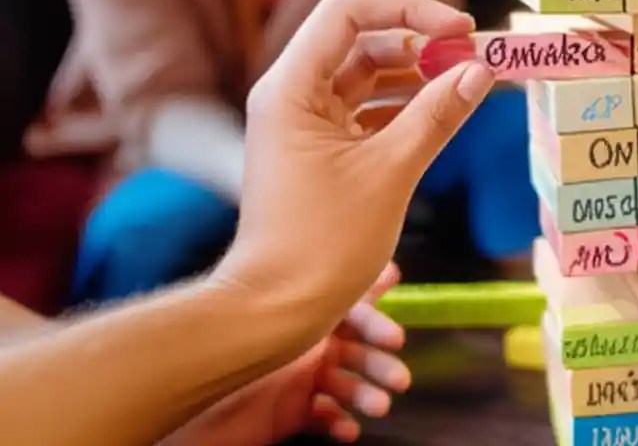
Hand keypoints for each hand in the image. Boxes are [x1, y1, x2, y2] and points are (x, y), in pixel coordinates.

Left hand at [164, 264, 408, 444]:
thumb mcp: (271, 318)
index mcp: (299, 312)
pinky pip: (325, 418)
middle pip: (356, 351)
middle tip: (399, 380)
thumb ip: (320, 292)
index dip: (375, 323)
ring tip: (378, 407)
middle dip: (379, 365)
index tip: (395, 338)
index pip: (350, 310)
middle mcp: (304, 343)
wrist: (180, 409)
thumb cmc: (219, 356)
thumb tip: (376, 267)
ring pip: (347, 386)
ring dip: (366, 395)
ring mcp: (299, 379)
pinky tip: (346, 430)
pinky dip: (340, 424)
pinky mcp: (291, 413)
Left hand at [214, 0, 493, 327]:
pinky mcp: (320, 151)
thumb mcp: (391, 171)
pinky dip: (404, 108)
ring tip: (466, 84)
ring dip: (416, 76)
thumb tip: (480, 71)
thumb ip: (438, 114)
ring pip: (366, 77)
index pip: (347, 12)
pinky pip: (366, 111)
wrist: (277, 308)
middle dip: (420, 43)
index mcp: (292, 87)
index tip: (460, 28)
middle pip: (361, 41)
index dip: (408, 8)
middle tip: (473, 58)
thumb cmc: (322, 243)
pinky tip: (442, 115)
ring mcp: (304, 123)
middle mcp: (292, 95)